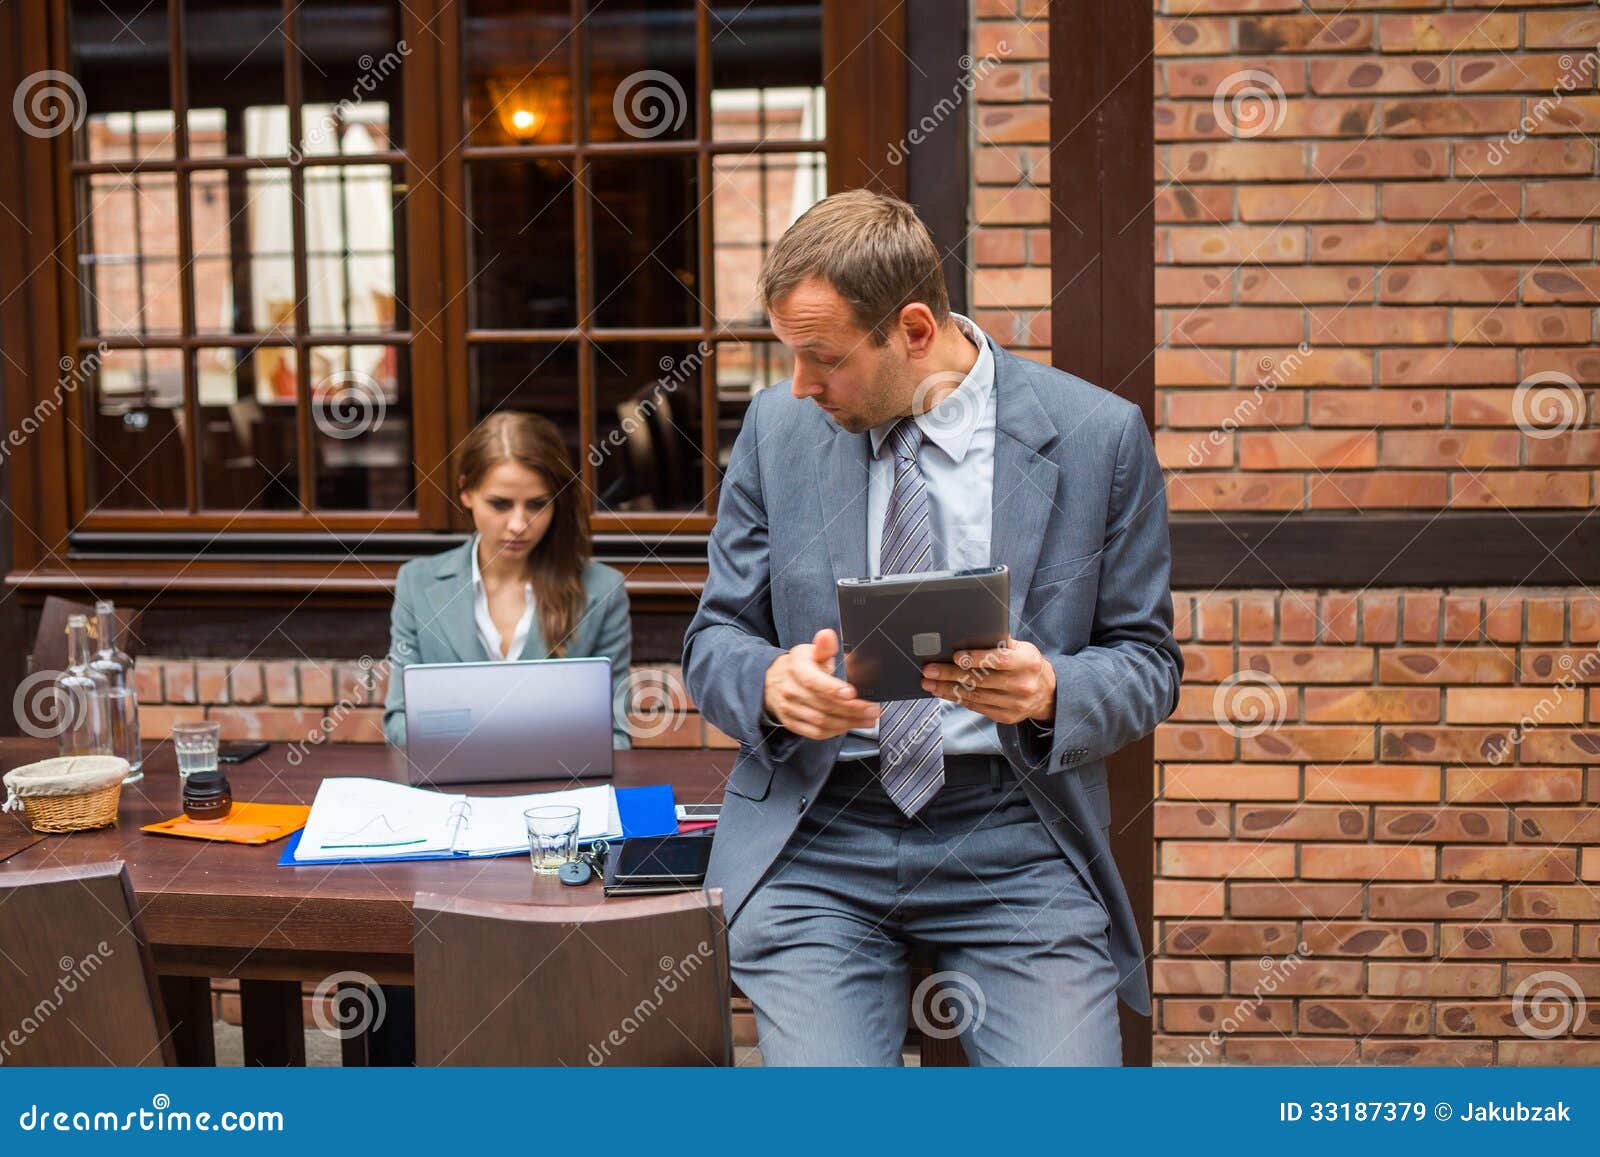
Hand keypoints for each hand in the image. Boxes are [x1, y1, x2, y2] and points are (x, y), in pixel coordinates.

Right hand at [763, 628, 880, 739]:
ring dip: (848, 723)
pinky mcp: (792, 723)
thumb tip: (827, 635)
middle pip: (823, 704)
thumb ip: (824, 646)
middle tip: (872, 710)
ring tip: (868, 720)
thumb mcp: (811, 652)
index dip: (833, 688)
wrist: (774, 681)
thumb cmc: (800, 666)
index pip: (813, 681)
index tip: (852, 693)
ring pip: (821, 721)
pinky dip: (835, 732)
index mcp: (796, 668)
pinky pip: (815, 733)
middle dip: (852, 709)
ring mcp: (789, 709)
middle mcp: (790, 690)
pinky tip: (849, 726)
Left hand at [921, 638, 1056, 724]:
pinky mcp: (1006, 716)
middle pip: (981, 680)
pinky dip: (957, 698)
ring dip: (947, 689)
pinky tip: (943, 692)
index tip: (955, 656)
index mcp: (1028, 662)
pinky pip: (976, 707)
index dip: (976, 658)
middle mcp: (1022, 685)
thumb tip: (968, 633)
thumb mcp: (1022, 648)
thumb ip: (1000, 643)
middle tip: (929, 670)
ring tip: (929, 682)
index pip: (999, 660)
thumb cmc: (1027, 664)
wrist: (1047, 693)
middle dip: (951, 674)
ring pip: (975, 696)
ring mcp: (1014, 704)